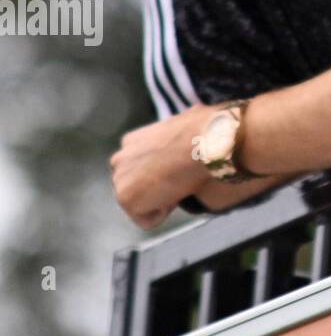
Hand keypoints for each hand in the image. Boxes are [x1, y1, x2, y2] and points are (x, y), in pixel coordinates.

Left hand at [110, 104, 216, 229]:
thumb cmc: (203, 131)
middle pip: (137, 186)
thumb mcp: (186, 122)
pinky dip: (164, 212)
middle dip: (156, 187)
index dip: (164, 171)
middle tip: (181, 179)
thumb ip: (176, 132)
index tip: (181, 166)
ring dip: (160, 199)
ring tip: (181, 184)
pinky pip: (147, 219)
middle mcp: (119, 159)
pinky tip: (177, 193)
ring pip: (141, 203)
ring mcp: (119, 179)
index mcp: (131, 141)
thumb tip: (196, 116)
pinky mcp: (126, 198)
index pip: (141, 168)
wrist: (206, 142)